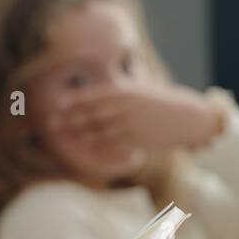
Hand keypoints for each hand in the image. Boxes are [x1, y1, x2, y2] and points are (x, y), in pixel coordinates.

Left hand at [49, 82, 221, 154]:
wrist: (187, 117)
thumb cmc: (160, 104)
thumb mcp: (139, 91)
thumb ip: (119, 91)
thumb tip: (101, 89)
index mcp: (125, 91)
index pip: (94, 94)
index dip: (75, 100)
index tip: (57, 104)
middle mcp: (126, 105)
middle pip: (92, 113)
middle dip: (70, 118)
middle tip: (51, 124)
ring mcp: (131, 123)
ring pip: (99, 130)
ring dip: (79, 134)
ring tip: (62, 138)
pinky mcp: (136, 138)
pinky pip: (112, 144)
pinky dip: (97, 147)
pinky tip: (84, 149)